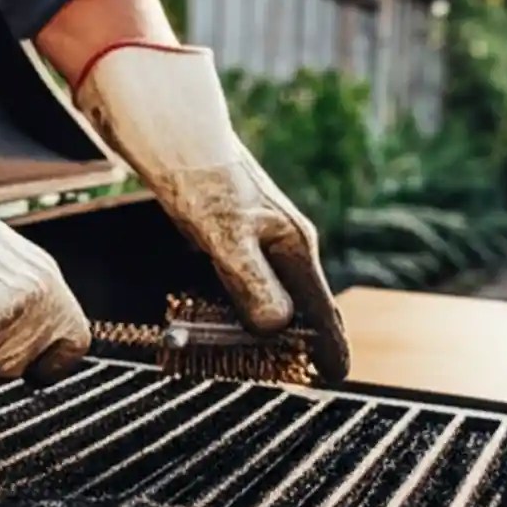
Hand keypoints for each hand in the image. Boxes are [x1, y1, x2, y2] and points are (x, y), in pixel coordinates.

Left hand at [74, 44, 349, 380]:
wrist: (170, 129)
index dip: (329, 345)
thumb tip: (278, 327)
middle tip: (305, 377)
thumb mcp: (225, 235)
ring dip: (271, 327)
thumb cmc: (200, 178)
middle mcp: (282, 242)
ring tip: (268, 360)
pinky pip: (245, 280)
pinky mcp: (231, 232)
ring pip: (273, 292)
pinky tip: (224, 318)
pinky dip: (241, 306)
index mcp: (293, 245)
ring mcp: (258, 236)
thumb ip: (252, 281)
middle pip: (302, 303)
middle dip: (304, 342)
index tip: (337, 377)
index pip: (320, 308)